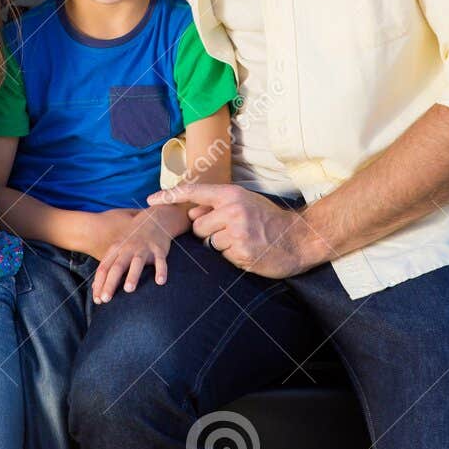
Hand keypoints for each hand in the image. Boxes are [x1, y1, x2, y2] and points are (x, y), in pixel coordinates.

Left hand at [91, 208, 177, 303]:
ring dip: (133, 276)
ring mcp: (144, 249)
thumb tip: (95, 289)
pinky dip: (161, 271)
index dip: (99, 284)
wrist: (153, 220)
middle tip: (106, 299)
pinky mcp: (159, 249)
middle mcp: (128, 249)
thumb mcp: (117, 250)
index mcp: (116, 250)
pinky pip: (160, 261)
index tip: (97, 301)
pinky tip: (160, 282)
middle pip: (117, 267)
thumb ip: (107, 268)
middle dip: (110, 283)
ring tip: (129, 289)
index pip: (104, 268)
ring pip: (137, 263)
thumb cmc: (132, 240)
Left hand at [148, 183, 326, 278]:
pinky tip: (249, 250)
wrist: (298, 238)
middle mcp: (232, 210)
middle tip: (231, 232)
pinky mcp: (241, 252)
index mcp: (231, 194)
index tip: (150, 199)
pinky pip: (222, 256)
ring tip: (243, 241)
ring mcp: (236, 232)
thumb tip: (192, 214)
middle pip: (198, 226)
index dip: (169, 195)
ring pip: (209, 243)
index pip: (193, 192)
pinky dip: (232, 256)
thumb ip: (218, 205)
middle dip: (207, 232)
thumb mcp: (245, 202)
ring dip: (221, 245)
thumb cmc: (269, 219)